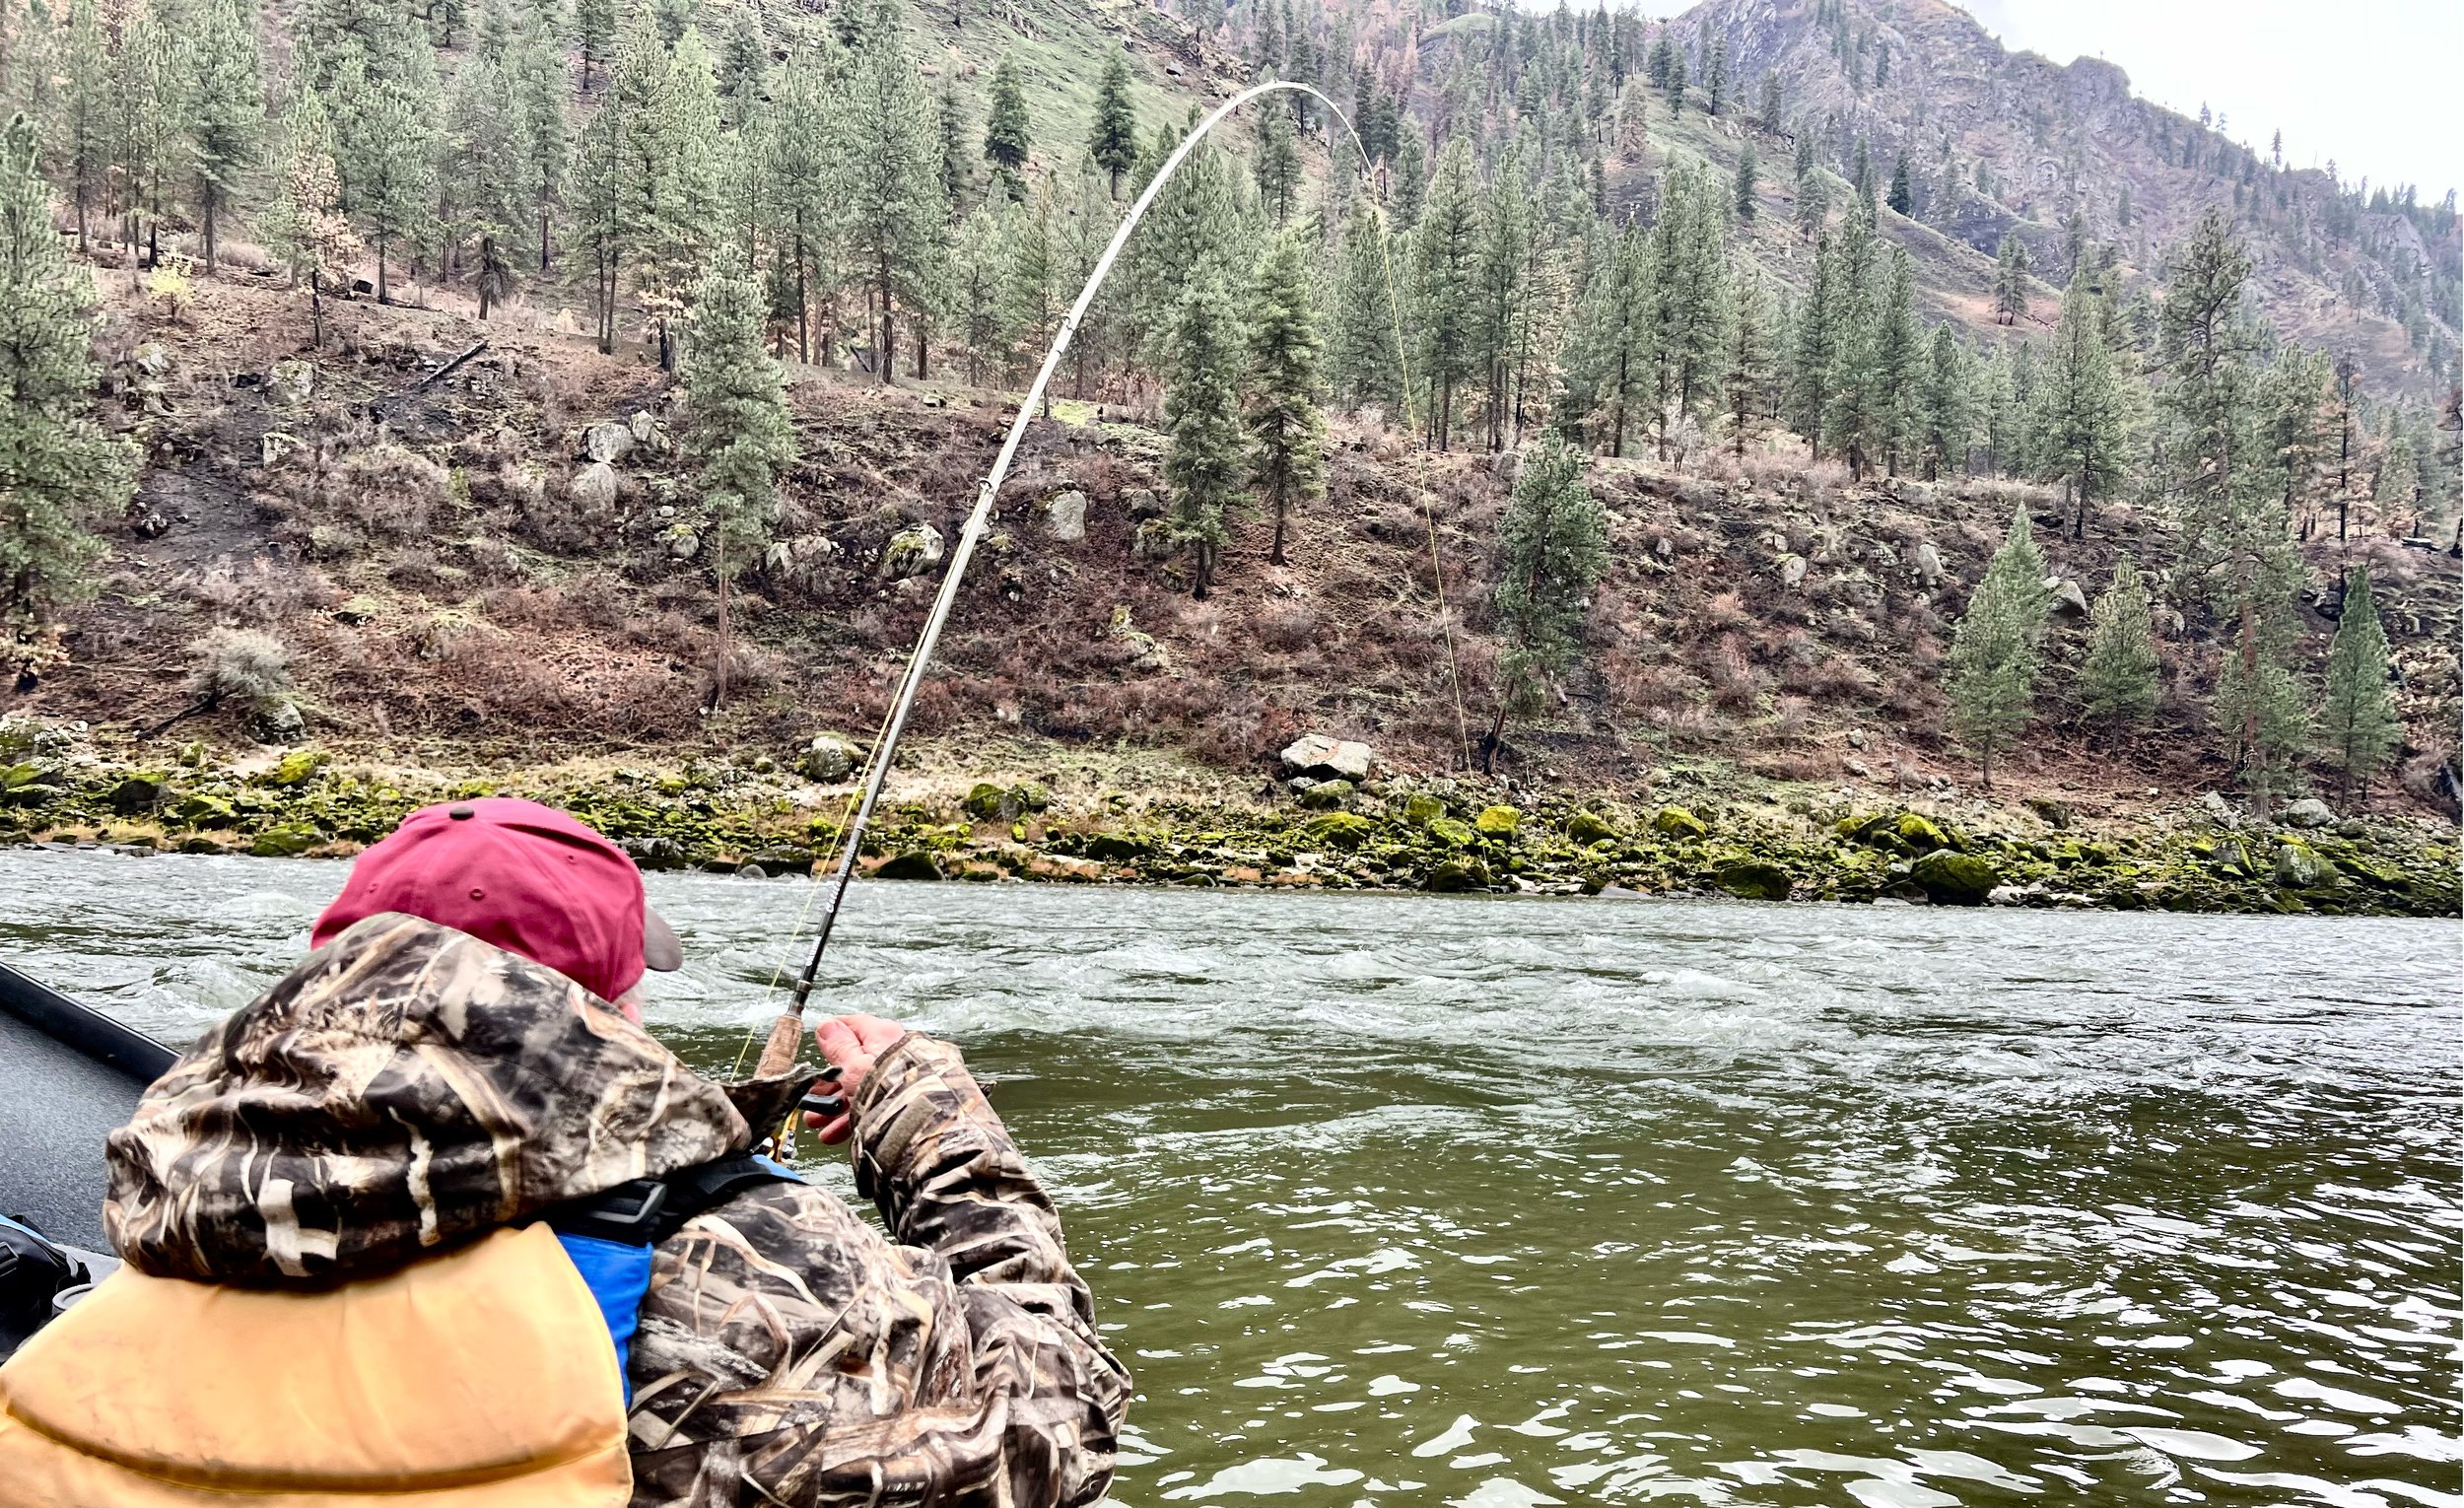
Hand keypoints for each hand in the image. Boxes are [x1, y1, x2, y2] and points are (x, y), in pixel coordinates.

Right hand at [802, 1013, 905, 1144]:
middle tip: (812, 1095)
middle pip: (853, 1062)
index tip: (816, 1048)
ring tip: (818, 1119)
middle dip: (829, 1082)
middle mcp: (893, 1052)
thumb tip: (828, 1027)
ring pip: (861, 1087)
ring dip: (835, 1104)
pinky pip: (872, 1105)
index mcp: (882, 1035)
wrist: (921, 1123)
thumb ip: (839, 1047)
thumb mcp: (854, 1067)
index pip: (852, 1025)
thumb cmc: (890, 1090)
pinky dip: (852, 1118)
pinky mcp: (901, 1100)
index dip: (830, 1036)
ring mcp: (898, 1077)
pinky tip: (835, 1133)